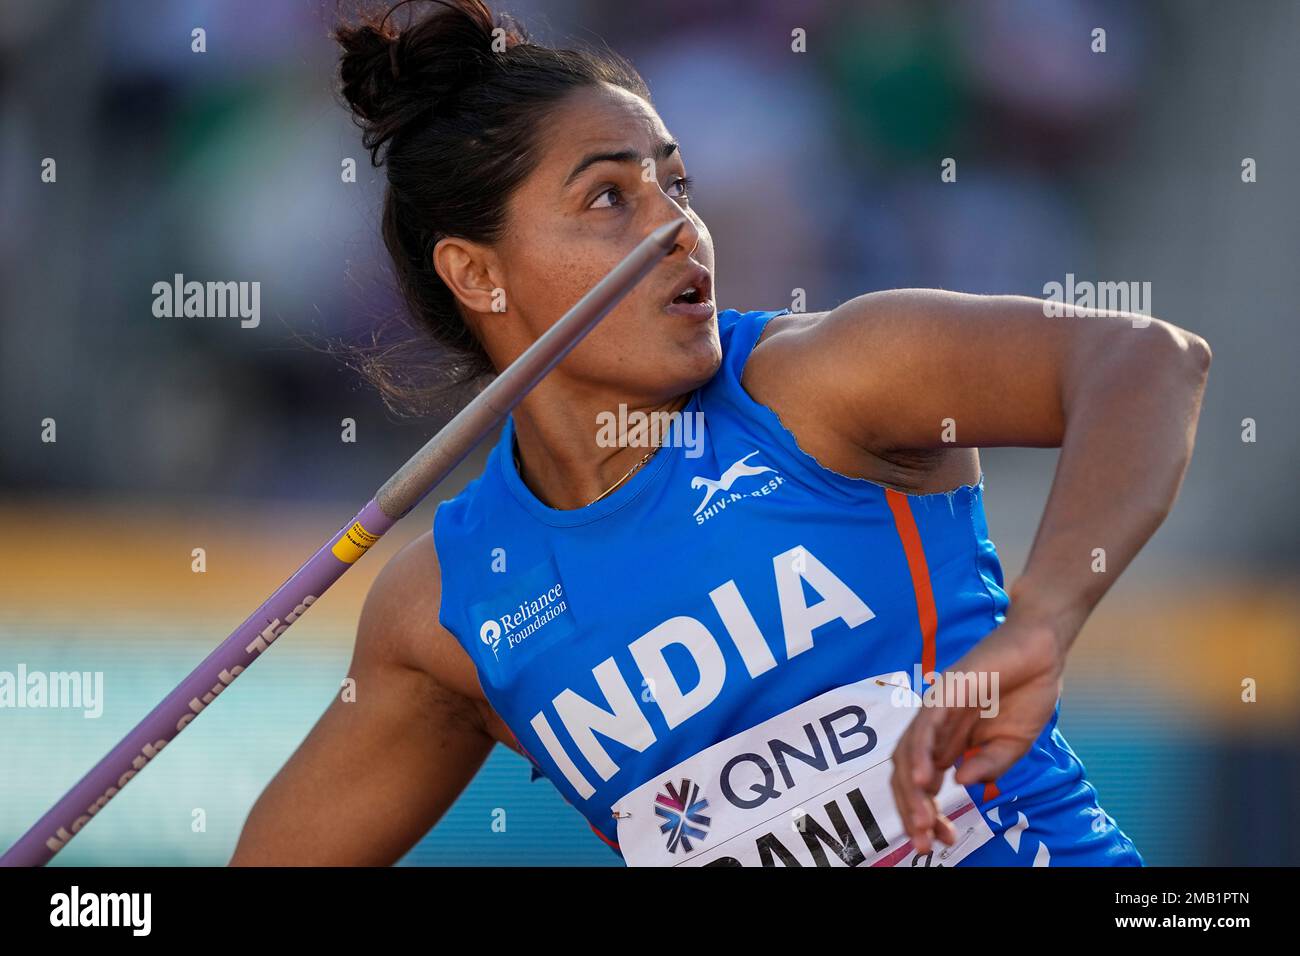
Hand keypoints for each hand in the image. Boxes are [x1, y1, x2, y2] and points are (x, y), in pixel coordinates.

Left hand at [889, 617, 1066, 854]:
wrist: (1041, 652)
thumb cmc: (1027, 693)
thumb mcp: (1014, 745)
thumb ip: (989, 765)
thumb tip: (963, 784)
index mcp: (948, 744)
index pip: (924, 784)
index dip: (926, 814)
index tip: (937, 842)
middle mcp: (934, 728)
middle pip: (907, 773)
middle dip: (913, 811)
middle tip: (924, 843)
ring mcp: (936, 708)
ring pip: (909, 752)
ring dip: (913, 790)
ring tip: (922, 821)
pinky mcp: (945, 690)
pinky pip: (926, 725)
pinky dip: (921, 752)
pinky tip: (924, 779)